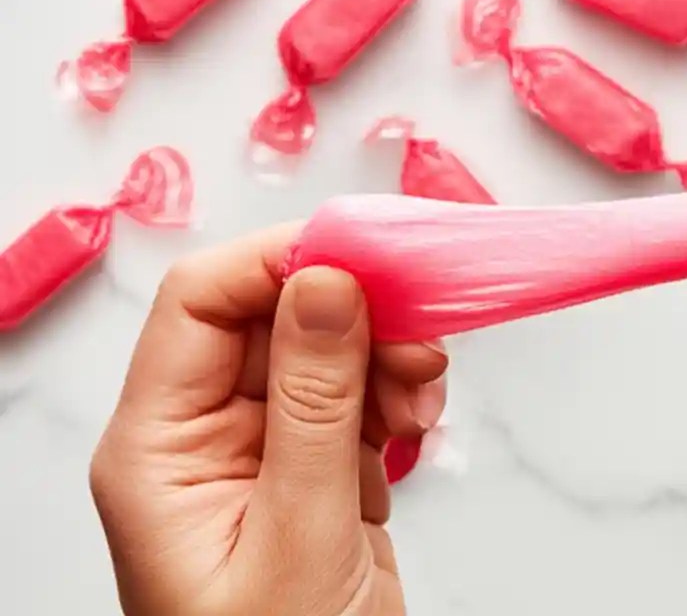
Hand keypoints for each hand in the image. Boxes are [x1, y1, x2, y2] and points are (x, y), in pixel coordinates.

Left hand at [90, 225, 448, 614]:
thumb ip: (315, 405)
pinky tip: (415, 429)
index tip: (368, 256)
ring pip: (325, 353)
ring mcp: (262, 456)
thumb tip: (325, 282)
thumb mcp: (300, 535)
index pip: (202, 304)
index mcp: (158, 450)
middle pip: (274, 320)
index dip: (281, 264)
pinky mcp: (315, 473)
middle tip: (421, 335)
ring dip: (385, 358)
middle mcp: (203, 440)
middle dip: (355, 316)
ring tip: (423, 402)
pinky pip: (355, 398)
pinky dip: (396, 398)